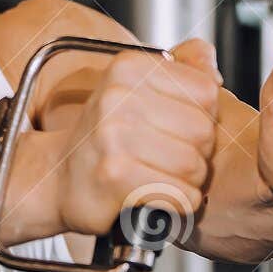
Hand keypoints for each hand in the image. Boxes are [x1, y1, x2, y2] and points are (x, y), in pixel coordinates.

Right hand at [52, 39, 222, 236]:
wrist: (57, 178)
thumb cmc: (106, 138)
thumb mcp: (137, 90)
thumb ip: (183, 71)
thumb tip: (214, 74)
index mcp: (128, 67)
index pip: (207, 92)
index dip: (202, 118)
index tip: (174, 129)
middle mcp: (117, 96)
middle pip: (203, 131)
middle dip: (197, 155)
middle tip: (167, 161)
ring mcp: (112, 136)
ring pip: (194, 166)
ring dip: (186, 183)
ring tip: (160, 178)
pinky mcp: (114, 175)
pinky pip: (179, 195)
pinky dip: (176, 204)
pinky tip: (155, 197)